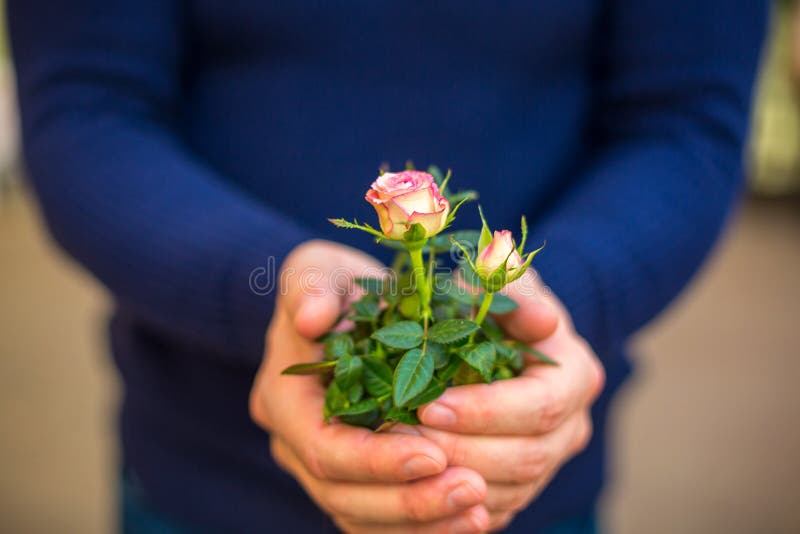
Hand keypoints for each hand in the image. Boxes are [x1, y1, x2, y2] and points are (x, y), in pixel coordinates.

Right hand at [250, 240, 490, 532]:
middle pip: (345, 495)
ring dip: (423, 520)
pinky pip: (381, 520)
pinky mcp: (352, 480)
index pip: (324, 448)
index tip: (436, 452)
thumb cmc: (334, 285)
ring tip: (481, 509)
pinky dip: (422, 524)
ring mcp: (322, 468)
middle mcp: (296, 444)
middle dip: (410, 499)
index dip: (377, 459)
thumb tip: (314, 317)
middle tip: (475, 488)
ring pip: (364, 517)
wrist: (342, 311)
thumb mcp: (318, 268)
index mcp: (283, 399)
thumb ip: (312, 284)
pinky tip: (470, 517)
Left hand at [411, 271, 604, 530]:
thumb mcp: (499, 281)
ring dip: (450, 481)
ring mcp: (549, 462)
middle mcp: (571, 427)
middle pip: (526, 459)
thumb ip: (511, 292)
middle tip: (402, 437)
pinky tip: (409, 483)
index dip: (485, 411)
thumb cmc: (491, 299)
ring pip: (508, 492)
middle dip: (461, 450)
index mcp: (576, 376)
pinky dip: (451, 502)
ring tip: (397, 458)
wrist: (494, 332)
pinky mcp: (521, 485)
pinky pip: (492, 510)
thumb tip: (544, 320)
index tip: (431, 403)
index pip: (539, 407)